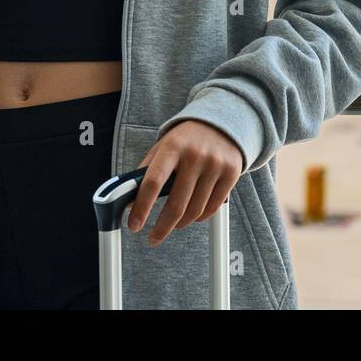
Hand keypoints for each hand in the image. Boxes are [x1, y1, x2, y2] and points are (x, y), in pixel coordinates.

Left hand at [127, 120, 243, 245]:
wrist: (221, 123)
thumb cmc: (185, 140)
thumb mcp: (162, 148)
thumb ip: (145, 172)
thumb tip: (129, 203)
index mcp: (172, 147)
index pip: (153, 182)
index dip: (142, 208)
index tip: (134, 226)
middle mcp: (195, 155)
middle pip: (176, 204)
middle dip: (162, 228)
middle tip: (153, 238)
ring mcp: (215, 164)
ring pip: (195, 211)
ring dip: (180, 223)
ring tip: (174, 223)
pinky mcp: (231, 173)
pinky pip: (212, 208)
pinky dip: (199, 218)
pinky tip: (192, 216)